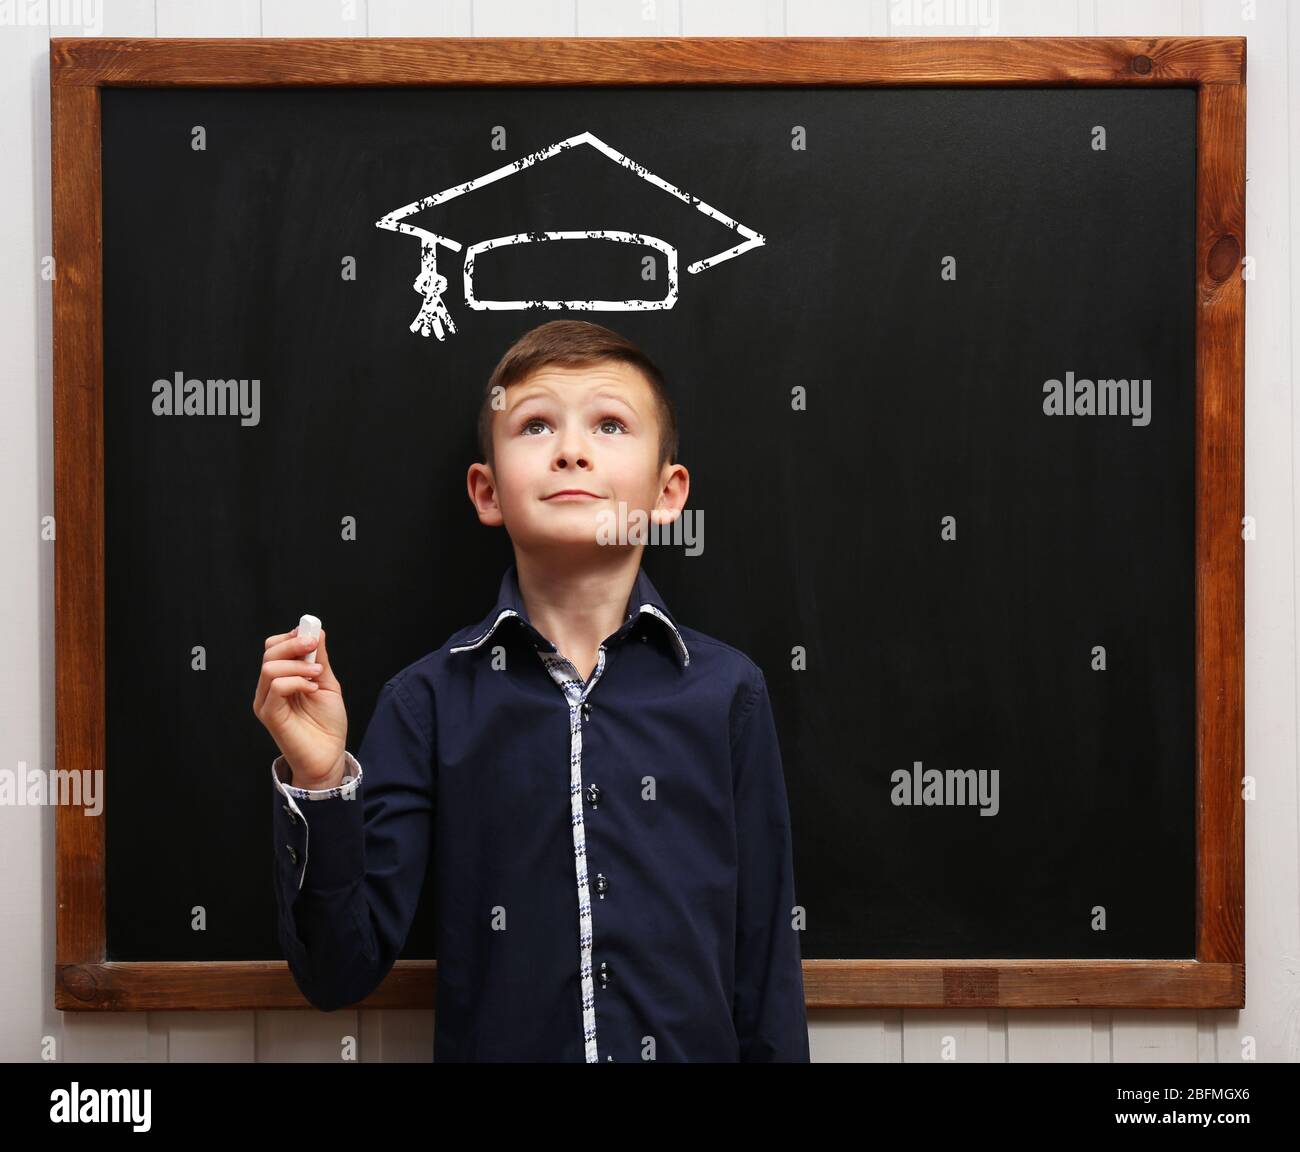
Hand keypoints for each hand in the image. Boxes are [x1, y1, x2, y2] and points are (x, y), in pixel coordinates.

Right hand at [253, 625, 347, 787]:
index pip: (273, 648)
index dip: (291, 637)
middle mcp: (268, 689)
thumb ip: (319, 659)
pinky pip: (276, 687)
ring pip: (270, 667)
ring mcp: (266, 702)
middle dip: (294, 644)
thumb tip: (316, 630)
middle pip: (269, 652)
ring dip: (299, 665)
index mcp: (281, 679)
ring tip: (318, 676)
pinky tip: (312, 689)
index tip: (313, 637)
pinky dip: (297, 681)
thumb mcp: (327, 683)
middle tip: (314, 647)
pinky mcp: (269, 715)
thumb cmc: (327, 723)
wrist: (328, 755)